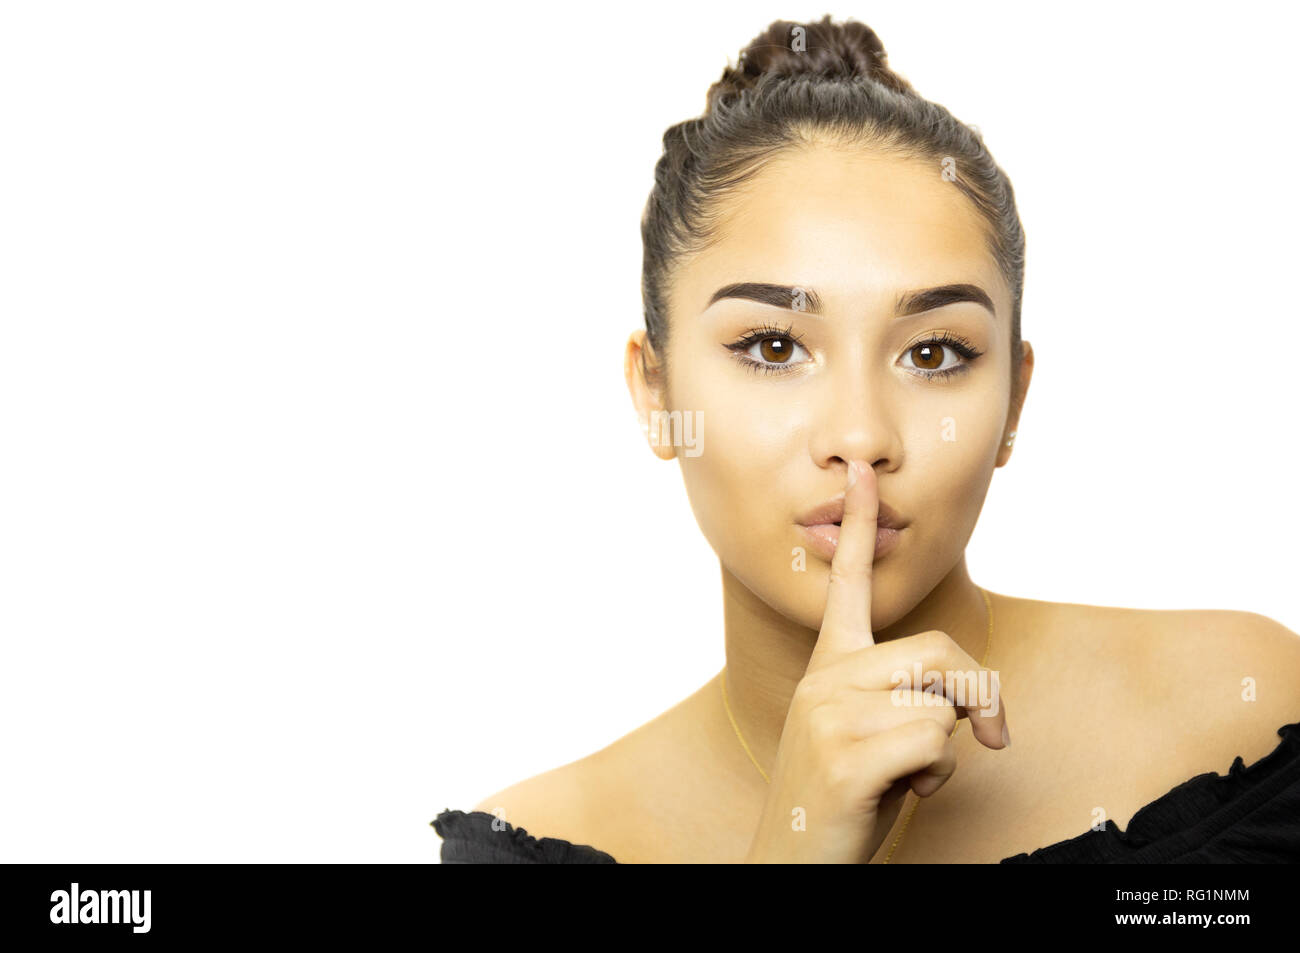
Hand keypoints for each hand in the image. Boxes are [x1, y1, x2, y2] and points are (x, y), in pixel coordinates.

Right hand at [743, 459, 1009, 862]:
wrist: (794, 864)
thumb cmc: (846, 798)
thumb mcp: (875, 734)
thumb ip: (910, 695)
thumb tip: (975, 697)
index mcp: (829, 665)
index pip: (849, 585)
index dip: (859, 524)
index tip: (861, 471)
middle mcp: (825, 678)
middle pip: (943, 653)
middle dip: (981, 700)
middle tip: (990, 739)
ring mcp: (829, 714)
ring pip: (945, 704)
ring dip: (951, 752)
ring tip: (910, 775)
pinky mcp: (846, 755)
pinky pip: (935, 741)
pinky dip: (939, 776)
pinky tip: (901, 794)